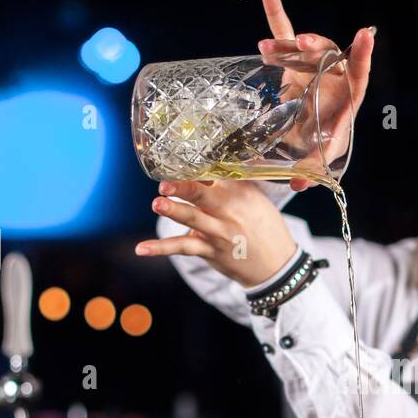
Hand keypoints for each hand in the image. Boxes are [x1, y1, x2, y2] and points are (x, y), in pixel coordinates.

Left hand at [135, 179, 299, 287]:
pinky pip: (183, 248)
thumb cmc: (263, 226)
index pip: (216, 172)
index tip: (179, 152)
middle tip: (165, 183)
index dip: (197, 163)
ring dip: (175, 211)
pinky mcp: (210, 251)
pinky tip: (141, 249)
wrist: (277, 265)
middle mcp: (230, 210)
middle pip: (204, 195)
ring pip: (194, 219)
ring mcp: (219, 232)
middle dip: (184, 188)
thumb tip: (203, 163)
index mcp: (240, 191)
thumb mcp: (254, 199)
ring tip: (157, 204)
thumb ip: (230, 182)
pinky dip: (161, 249)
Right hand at [256, 0, 374, 191]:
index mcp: (347, 98)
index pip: (358, 74)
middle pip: (328, 56)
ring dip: (286, 45)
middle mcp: (333, 76)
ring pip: (302, 48)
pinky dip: (276, 13)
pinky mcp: (292, 62)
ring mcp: (312, 66)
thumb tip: (300, 184)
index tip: (365, 35)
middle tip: (302, 45)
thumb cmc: (319, 147)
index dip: (362, 56)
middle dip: (315, 48)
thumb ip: (313, 169)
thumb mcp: (319, 158)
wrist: (304, 139)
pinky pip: (285, 34)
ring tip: (267, 49)